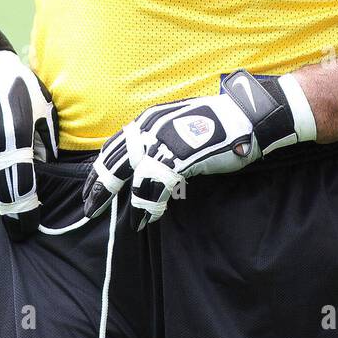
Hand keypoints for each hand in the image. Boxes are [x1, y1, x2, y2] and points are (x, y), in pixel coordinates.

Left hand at [82, 69, 314, 229]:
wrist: (247, 118)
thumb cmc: (216, 128)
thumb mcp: (178, 130)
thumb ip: (158, 145)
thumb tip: (141, 170)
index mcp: (148, 120)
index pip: (114, 147)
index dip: (100, 171)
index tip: (90, 190)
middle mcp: (150, 126)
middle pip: (115, 161)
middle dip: (100, 187)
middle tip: (89, 209)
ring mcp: (165, 139)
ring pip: (134, 176)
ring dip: (131, 202)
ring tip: (131, 219)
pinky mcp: (181, 154)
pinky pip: (156, 185)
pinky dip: (149, 204)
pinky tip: (148, 218)